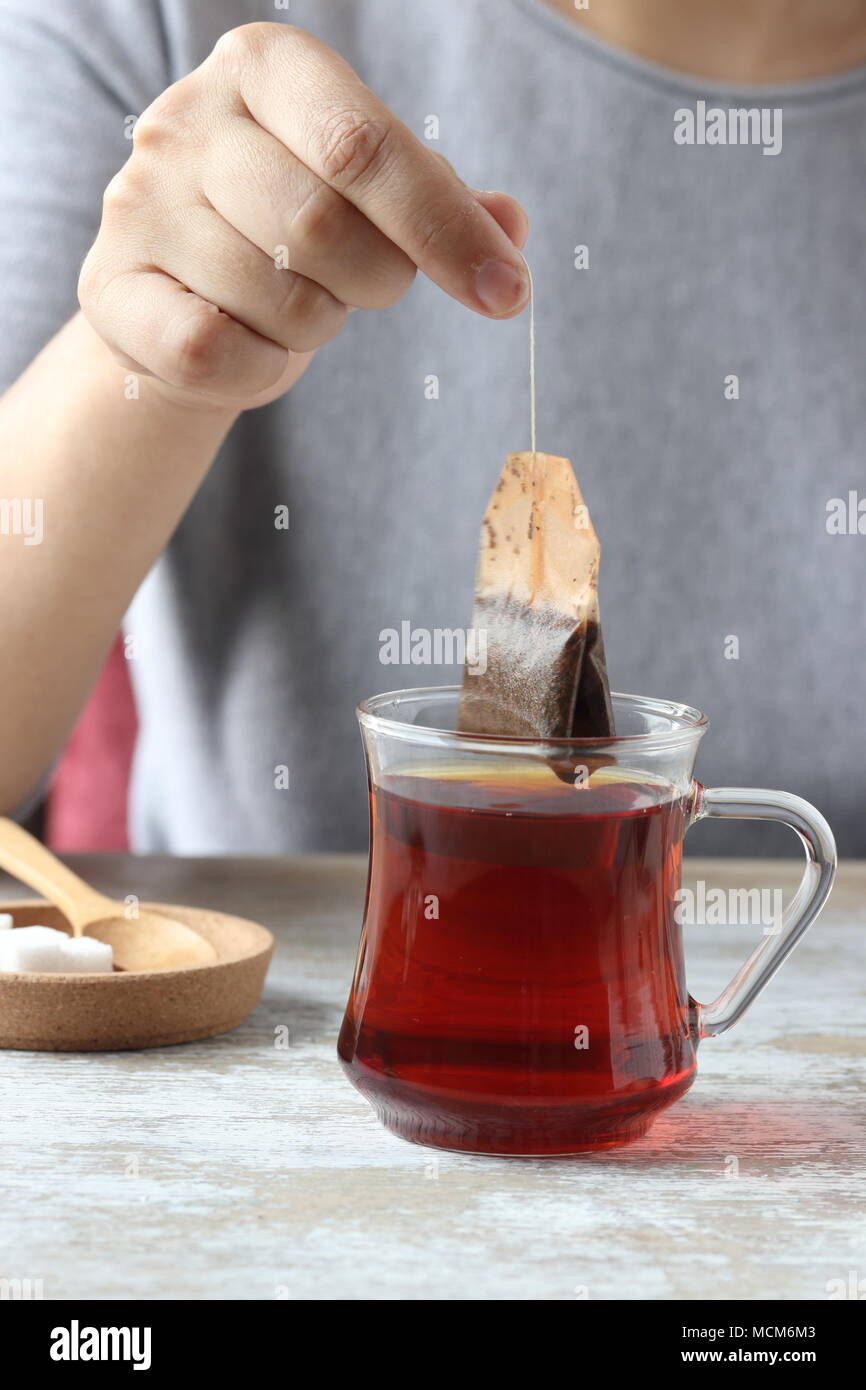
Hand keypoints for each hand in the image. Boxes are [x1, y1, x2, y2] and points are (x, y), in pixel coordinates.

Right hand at [79, 22, 529, 411]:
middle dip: (379, 279)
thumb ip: (440, 203)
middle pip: (325, 225)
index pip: (364, 146)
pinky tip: (256, 347)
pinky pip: (215, 353)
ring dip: (319, 323)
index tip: (508, 293)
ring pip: (279, 297)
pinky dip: (261, 369)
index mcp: (265, 67)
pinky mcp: (110, 287)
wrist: (182, 291)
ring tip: (297, 300)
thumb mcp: (371, 197)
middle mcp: (187, 119)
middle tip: (371, 285)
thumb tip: (510, 228)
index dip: (446, 228)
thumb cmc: (290, 230)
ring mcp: (137, 202)